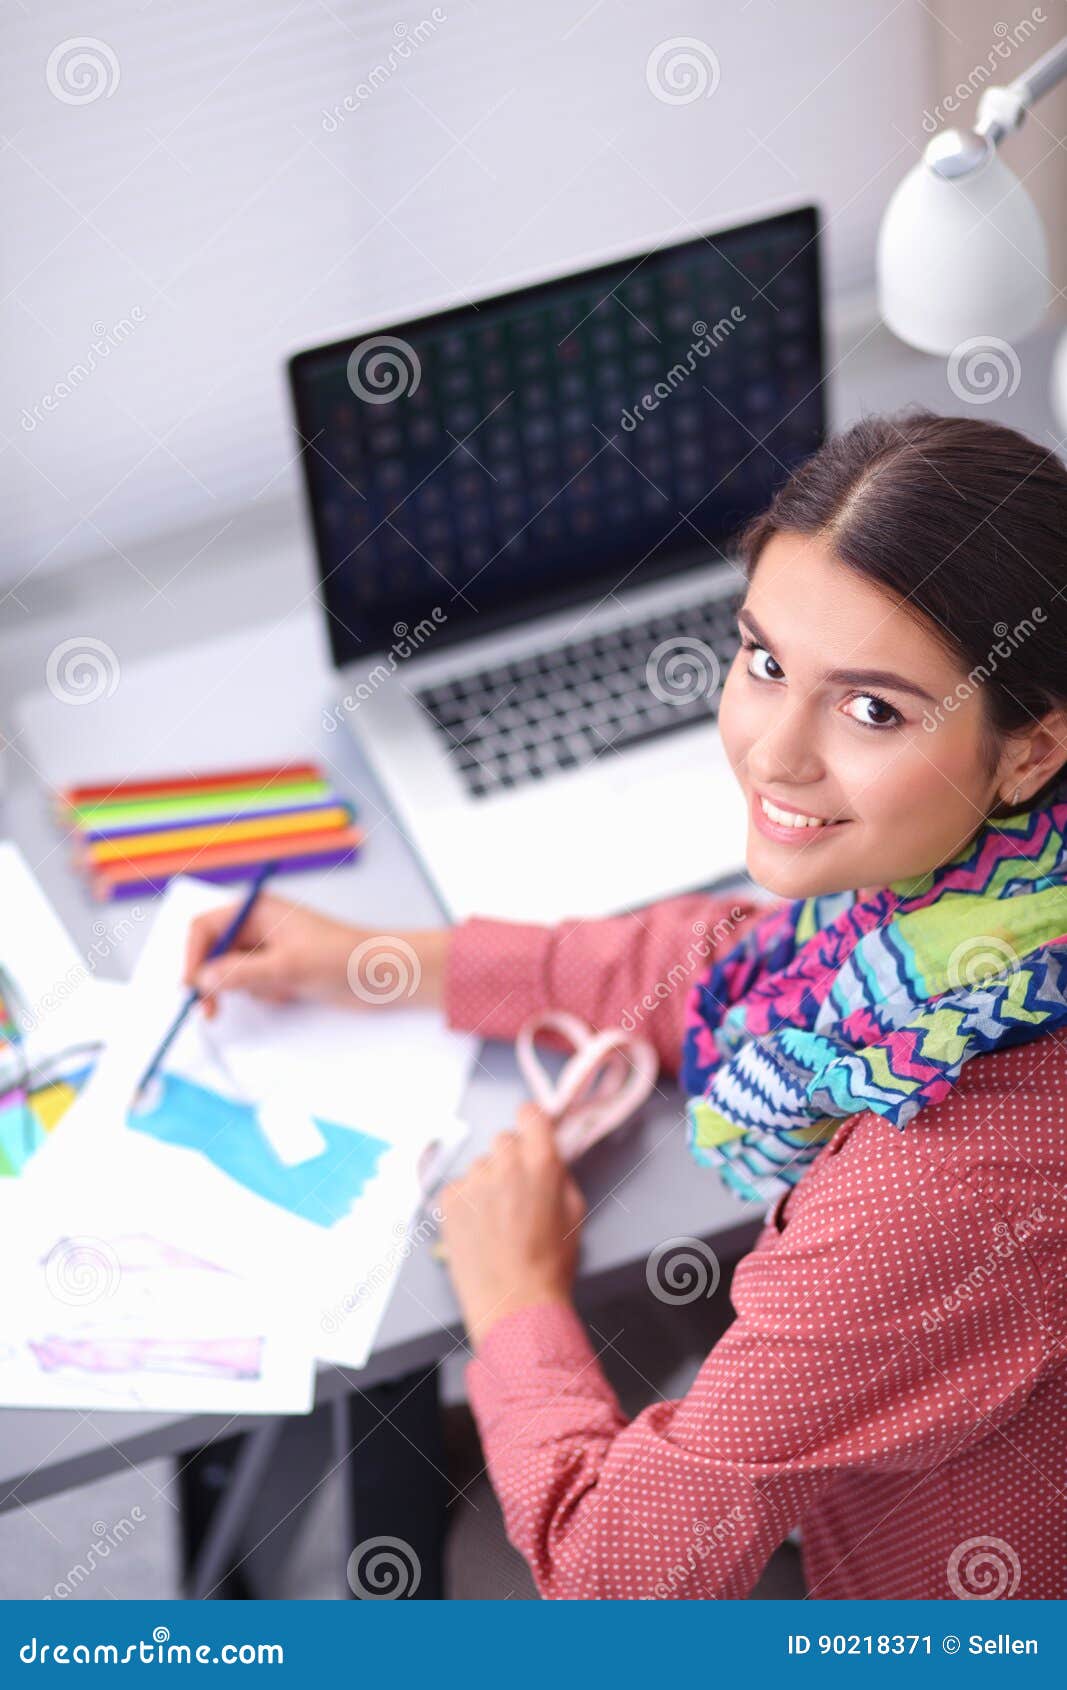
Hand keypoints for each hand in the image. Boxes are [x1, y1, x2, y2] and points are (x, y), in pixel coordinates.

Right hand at [182, 892, 450, 1018]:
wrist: (383, 976)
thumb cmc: (343, 958)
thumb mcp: (289, 966)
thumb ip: (242, 973)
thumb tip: (202, 980)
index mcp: (258, 909)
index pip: (205, 927)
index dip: (191, 956)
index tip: (190, 987)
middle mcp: (259, 927)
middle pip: (212, 952)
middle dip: (213, 980)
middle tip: (210, 1011)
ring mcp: (269, 950)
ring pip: (231, 974)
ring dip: (245, 990)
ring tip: (277, 992)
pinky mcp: (280, 972)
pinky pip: (252, 987)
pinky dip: (264, 996)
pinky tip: (289, 995)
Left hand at [438, 1104, 585, 1348]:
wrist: (513, 1304)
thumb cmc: (551, 1264)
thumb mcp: (574, 1214)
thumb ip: (561, 1175)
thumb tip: (549, 1158)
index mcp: (542, 1164)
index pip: (530, 1113)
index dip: (531, 1123)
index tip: (531, 1135)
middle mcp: (505, 1165)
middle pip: (504, 1139)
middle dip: (512, 1158)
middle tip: (517, 1191)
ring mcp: (473, 1182)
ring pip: (481, 1165)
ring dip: (489, 1181)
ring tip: (497, 1219)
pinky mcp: (449, 1200)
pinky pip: (460, 1186)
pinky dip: (468, 1201)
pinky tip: (479, 1228)